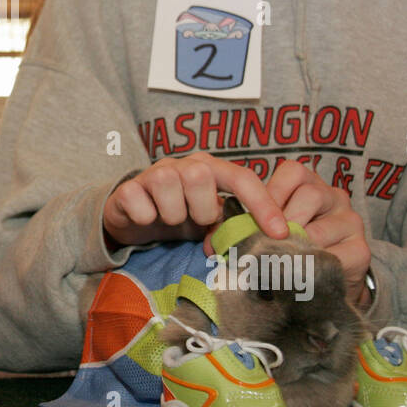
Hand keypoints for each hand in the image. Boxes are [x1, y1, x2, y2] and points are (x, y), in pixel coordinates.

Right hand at [103, 153, 288, 248]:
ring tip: (170, 220)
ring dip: (172, 214)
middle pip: (200, 175)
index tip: (279, 233)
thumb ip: (230, 224)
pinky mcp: (127, 188)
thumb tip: (257, 241)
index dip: (262, 204)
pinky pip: (138, 201)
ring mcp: (153, 173)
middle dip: (201, 208)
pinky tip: (147, 219)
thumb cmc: (180, 216)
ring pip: (167, 183)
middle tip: (195, 221)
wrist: (134, 218)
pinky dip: (145, 217)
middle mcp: (182, 164)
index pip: (241, 177)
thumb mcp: (209, 220)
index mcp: (209, 168)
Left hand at [265, 160, 370, 305]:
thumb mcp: (273, 226)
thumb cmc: (290, 246)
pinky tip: (298, 275)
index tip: (256, 219)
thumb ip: (256, 221)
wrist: (325, 281)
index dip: (272, 194)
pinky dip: (310, 268)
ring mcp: (351, 222)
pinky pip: (332, 257)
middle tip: (266, 244)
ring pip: (318, 229)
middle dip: (282, 223)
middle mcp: (335, 197)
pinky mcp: (361, 250)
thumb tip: (222, 235)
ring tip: (278, 262)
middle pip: (309, 196)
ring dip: (294, 248)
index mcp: (310, 183)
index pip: (293, 172)